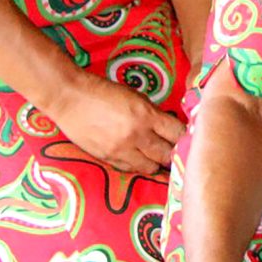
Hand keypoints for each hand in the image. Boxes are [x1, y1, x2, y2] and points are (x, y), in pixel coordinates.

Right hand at [46, 70, 184, 174]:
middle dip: (176, 154)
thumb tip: (171, 128)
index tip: (191, 138)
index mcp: (146, 116)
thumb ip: (154, 114)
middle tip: (181, 153)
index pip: (178, 133)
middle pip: (167, 155)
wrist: (70, 98)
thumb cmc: (104, 92)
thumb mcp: (136, 96)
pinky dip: (140, 166)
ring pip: (150, 167)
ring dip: (159, 164)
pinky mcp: (107, 158)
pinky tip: (145, 162)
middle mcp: (136, 136)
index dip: (187, 137)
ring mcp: (121, 150)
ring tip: (163, 160)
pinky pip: (131, 169)